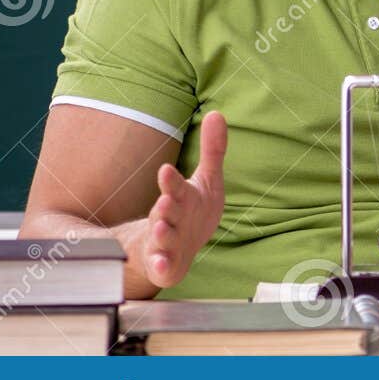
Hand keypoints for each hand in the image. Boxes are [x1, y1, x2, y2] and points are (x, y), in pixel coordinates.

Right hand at [141, 110, 226, 288]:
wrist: (172, 250)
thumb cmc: (191, 211)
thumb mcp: (206, 180)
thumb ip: (213, 150)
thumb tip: (216, 112)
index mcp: (180, 198)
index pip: (175, 186)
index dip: (171, 180)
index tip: (165, 170)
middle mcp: (169, 218)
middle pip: (166, 211)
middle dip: (165, 206)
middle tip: (165, 201)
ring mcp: (164, 243)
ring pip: (161, 237)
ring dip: (161, 233)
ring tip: (161, 228)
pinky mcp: (165, 265)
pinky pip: (162, 267)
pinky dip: (161, 266)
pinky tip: (162, 266)